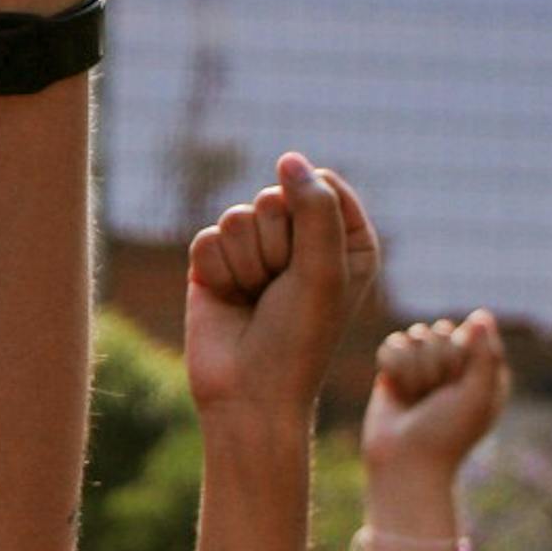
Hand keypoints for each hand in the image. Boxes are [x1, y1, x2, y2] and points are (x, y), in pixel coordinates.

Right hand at [184, 153, 376, 430]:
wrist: (248, 392)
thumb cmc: (299, 339)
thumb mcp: (324, 271)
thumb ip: (314, 208)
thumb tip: (288, 158)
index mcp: (345, 238)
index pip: (321, 185)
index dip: (311, 221)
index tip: (316, 268)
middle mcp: (301, 240)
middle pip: (275, 198)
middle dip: (274, 246)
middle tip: (280, 290)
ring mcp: (256, 250)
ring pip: (236, 216)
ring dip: (245, 264)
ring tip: (255, 299)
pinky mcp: (215, 263)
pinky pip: (206, 238)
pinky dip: (216, 272)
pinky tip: (228, 300)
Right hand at [361, 313, 507, 481]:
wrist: (404, 462)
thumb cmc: (447, 433)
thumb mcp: (478, 394)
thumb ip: (484, 352)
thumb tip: (480, 315)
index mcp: (481, 370)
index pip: (472, 334)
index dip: (460, 358)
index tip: (458, 388)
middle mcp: (453, 366)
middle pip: (441, 331)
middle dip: (434, 365)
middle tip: (435, 398)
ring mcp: (422, 366)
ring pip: (414, 336)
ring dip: (413, 371)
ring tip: (415, 399)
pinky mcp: (393, 371)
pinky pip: (391, 344)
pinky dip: (392, 368)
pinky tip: (396, 392)